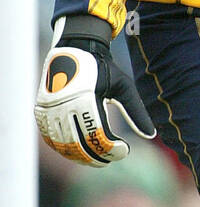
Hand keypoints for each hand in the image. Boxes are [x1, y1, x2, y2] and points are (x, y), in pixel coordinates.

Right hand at [35, 15, 155, 166]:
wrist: (76, 46)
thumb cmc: (103, 67)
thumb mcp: (123, 86)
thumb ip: (135, 111)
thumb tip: (151, 134)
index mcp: (86, 99)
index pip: (98, 136)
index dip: (112, 149)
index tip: (124, 150)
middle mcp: (64, 104)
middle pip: (80, 144)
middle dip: (98, 156)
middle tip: (111, 158)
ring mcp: (49, 108)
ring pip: (63, 145)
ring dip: (80, 156)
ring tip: (96, 159)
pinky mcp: (41, 110)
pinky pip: (50, 137)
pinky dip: (63, 148)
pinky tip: (77, 152)